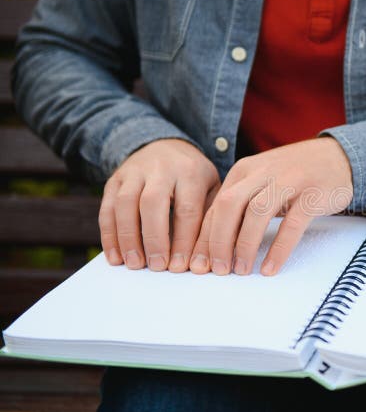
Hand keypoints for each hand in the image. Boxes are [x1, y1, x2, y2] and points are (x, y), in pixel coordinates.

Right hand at [99, 138, 220, 271]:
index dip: (182, 240)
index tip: (180, 266)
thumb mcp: (211, 187)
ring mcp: (134, 172)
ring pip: (125, 204)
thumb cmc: (194, 177)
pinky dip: (108, 234)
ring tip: (135, 264)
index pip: (187, 209)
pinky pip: (107, 207)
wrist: (165, 145)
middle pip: (153, 203)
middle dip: (154, 238)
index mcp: (190, 172)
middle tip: (157, 266)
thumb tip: (207, 257)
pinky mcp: (114, 179)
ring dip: (128, 238)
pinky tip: (115, 257)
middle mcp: (161, 168)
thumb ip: (210, 217)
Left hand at [189, 137, 352, 275]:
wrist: (338, 157)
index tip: (199, 264)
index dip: (204, 238)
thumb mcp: (262, 182)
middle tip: (218, 269)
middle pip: (229, 206)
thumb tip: (214, 243)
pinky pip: (291, 224)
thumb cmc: (295, 176)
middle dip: (218, 241)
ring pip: (256, 213)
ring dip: (245, 245)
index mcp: (244, 170)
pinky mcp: (312, 195)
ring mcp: (289, 181)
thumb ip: (241, 204)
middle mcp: (263, 172)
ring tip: (242, 270)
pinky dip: (278, 249)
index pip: (216, 206)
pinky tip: (270, 267)